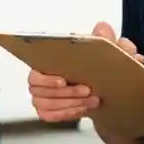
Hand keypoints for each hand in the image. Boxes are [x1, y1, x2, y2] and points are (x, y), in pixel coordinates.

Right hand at [27, 21, 143, 122]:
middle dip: (67, 93)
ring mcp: (43, 97)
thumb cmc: (97, 66)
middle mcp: (41, 80)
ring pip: (47, 105)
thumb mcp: (108, 50)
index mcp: (48, 62)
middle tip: (87, 90)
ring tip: (91, 99)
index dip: (46, 80)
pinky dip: (66, 113)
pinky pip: (50, 115)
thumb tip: (103, 29)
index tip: (63, 81)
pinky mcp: (49, 111)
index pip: (36, 73)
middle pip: (41, 92)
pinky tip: (82, 108)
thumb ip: (106, 39)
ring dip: (70, 103)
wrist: (102, 87)